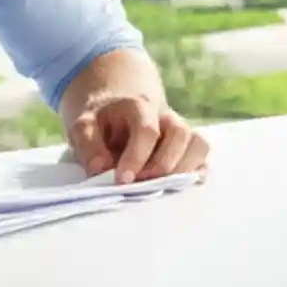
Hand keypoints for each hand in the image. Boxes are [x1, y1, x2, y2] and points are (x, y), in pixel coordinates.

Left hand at [67, 95, 208, 184]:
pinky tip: (181, 184)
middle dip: (163, 164)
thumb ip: (88, 144)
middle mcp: (165, 116)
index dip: (137, 156)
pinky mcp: (187, 145)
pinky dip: (198, 170)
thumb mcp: (83, 124)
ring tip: (163, 185)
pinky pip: (202, 155)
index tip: (122, 179)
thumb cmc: (101, 117)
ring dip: (185, 168)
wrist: (116, 101)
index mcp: (138, 106)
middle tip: (142, 183)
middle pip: (179, 134)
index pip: (146, 130)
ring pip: (198, 143)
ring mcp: (179, 130)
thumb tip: (100, 168)